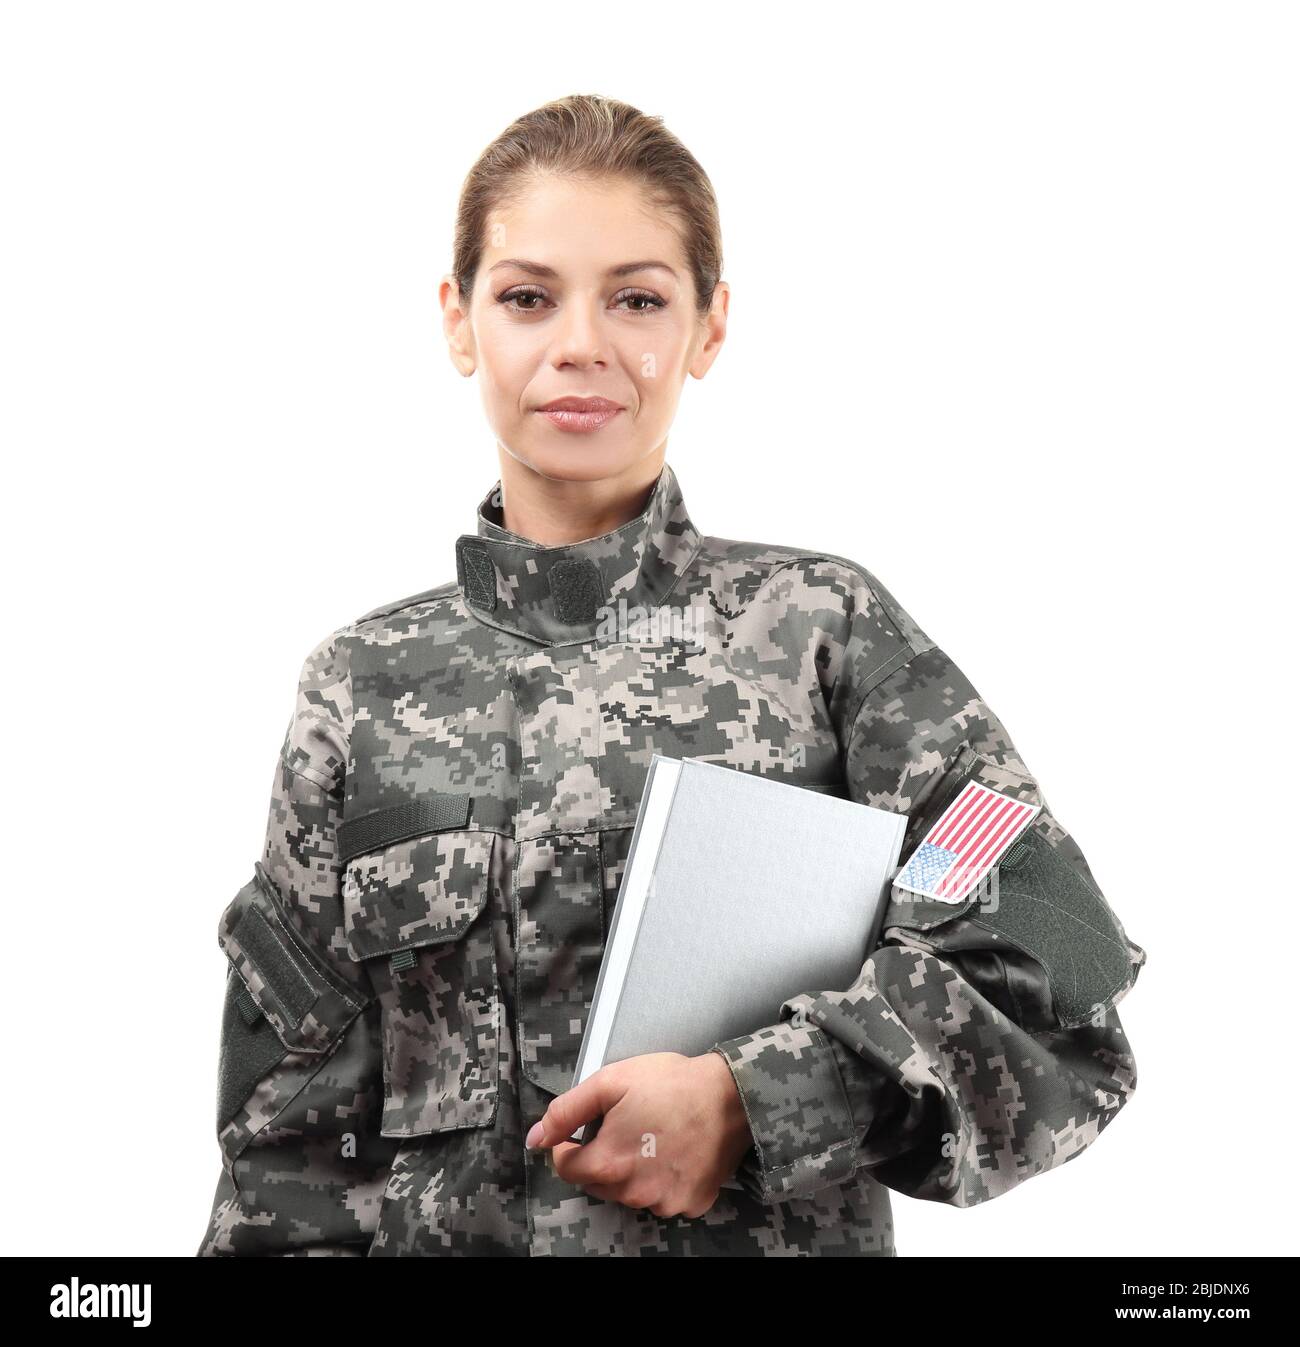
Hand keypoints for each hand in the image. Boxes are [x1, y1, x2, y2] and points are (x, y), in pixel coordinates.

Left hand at [525, 1051, 752, 1218]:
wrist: (731, 1095)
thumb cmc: (671, 1084)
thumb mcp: (611, 1081)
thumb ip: (566, 1111)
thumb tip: (536, 1138)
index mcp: (608, 1164)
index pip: (565, 1167)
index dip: (569, 1143)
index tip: (586, 1126)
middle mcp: (633, 1193)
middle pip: (597, 1181)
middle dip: (601, 1155)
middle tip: (625, 1124)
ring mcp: (664, 1203)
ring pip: (629, 1192)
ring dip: (631, 1170)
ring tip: (653, 1136)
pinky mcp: (691, 1203)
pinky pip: (663, 1197)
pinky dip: (662, 1180)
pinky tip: (675, 1152)